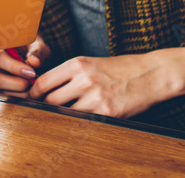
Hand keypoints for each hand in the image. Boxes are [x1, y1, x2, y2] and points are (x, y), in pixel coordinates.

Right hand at [0, 34, 51, 96]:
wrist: (35, 60)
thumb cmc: (34, 51)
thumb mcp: (39, 48)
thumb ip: (38, 53)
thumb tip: (34, 61)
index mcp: (1, 49)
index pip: (0, 58)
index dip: (14, 67)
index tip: (31, 72)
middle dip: (17, 83)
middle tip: (33, 81)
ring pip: (1, 91)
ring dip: (20, 91)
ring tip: (33, 85)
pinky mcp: (2, 89)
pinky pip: (7, 97)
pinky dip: (21, 96)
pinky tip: (31, 90)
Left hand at [27, 47, 184, 117]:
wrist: (151, 74)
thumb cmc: (121, 68)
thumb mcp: (92, 62)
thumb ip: (70, 74)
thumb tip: (47, 89)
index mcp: (78, 64)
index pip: (44, 82)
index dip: (34, 94)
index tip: (32, 99)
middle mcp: (84, 79)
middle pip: (51, 101)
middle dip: (46, 108)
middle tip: (45, 112)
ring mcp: (95, 97)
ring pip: (66, 114)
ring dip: (65, 116)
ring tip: (67, 115)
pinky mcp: (107, 112)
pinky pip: (86, 122)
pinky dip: (82, 123)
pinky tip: (85, 120)